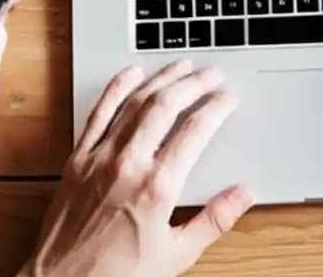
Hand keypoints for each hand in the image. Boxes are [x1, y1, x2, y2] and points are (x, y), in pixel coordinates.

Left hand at [22, 61, 252, 276]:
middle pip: (166, 106)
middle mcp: (128, 164)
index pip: (195, 131)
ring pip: (135, 102)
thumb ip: (214, 220)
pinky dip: (116, 89)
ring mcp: (100, 157)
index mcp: (157, 187)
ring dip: (161, 79)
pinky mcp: (78, 158)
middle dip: (194, 83)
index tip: (228, 98)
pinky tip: (131, 74)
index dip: (216, 107)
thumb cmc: (117, 274)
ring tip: (181, 65)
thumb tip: (244, 195)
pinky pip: (99, 113)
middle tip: (212, 73)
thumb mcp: (177, 254)